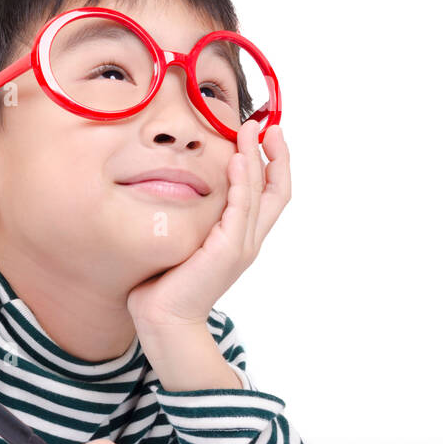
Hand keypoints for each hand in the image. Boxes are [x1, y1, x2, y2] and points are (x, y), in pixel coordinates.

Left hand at [126, 121, 289, 328]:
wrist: (165, 318)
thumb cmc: (166, 284)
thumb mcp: (185, 242)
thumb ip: (194, 220)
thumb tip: (178, 190)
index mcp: (241, 239)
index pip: (270, 195)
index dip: (274, 164)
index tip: (265, 136)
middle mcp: (248, 241)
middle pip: (278, 190)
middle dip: (276, 155)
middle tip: (268, 125)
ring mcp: (241, 246)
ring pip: (259, 193)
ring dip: (256, 158)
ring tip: (250, 131)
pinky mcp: (227, 250)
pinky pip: (240, 208)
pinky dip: (242, 182)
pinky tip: (236, 159)